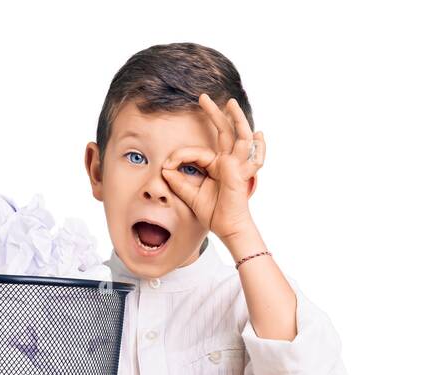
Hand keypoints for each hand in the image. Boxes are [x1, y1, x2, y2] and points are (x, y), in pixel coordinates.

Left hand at [160, 93, 264, 241]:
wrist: (227, 227)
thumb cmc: (214, 213)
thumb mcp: (190, 194)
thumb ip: (178, 181)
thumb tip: (164, 168)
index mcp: (216, 166)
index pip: (196, 152)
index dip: (179, 156)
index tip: (167, 165)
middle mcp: (228, 162)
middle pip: (222, 132)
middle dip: (213, 113)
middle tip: (202, 97)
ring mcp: (236, 165)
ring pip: (238, 136)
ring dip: (235, 118)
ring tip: (230, 102)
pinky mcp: (240, 171)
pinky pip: (249, 154)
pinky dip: (257, 144)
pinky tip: (258, 133)